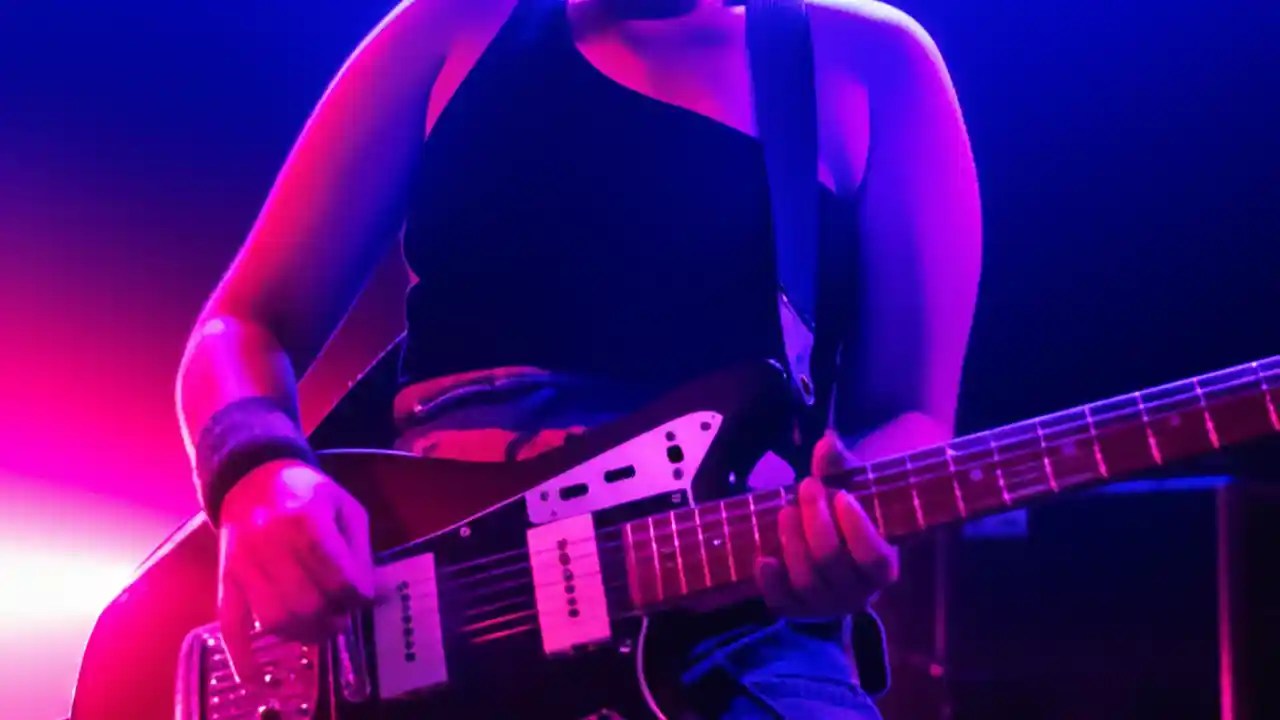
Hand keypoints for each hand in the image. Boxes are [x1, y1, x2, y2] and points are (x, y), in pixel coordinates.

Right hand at [217, 458, 374, 683]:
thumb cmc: (308, 492)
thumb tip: (372, 594)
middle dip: (333, 618)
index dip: (358, 596)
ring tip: (320, 627)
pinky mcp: (225, 580)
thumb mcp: (344, 507)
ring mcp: (243, 563)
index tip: (363, 597)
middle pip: (308, 602)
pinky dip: (242, 654)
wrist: (251, 477)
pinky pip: (229, 624)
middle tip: (342, 616)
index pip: (338, 576)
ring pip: (274, 619)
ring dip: (303, 634)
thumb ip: (359, 551)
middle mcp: (269, 541)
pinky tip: (256, 675)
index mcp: (305, 517)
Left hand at [756, 432, 899, 618]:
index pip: (873, 557)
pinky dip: (771, 583)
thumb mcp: (850, 487)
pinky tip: (763, 559)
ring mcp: (826, 605)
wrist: (832, 544)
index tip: (842, 495)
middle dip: (816, 522)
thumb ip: (840, 467)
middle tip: (806, 488)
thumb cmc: (846, 514)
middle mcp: (858, 593)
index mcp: (882, 567)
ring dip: (792, 543)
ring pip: (806, 582)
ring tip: (785, 511)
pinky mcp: (797, 610)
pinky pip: (782, 603)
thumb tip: (826, 441)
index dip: (857, 528)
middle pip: (832, 562)